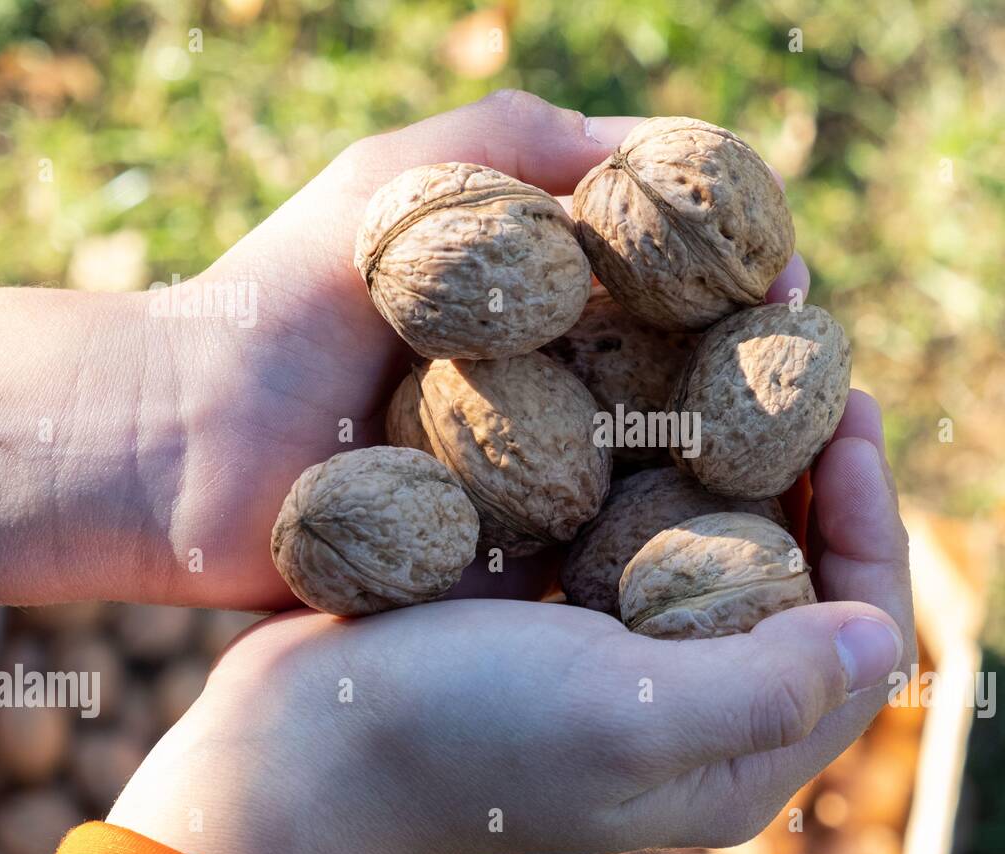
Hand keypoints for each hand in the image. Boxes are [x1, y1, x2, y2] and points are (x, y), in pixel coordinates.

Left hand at [0, 90, 808, 608]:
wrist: (179, 435)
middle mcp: (553, 390)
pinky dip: (660, 551)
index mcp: (542, 302)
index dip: (741, 282)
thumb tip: (676, 148)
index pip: (674, 288)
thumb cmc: (283, 293)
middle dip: (759, 384)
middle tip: (824, 393)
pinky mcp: (510, 560)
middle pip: (685, 383)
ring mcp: (535, 479)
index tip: (791, 288)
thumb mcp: (401, 177)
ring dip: (730, 474)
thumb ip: (522, 143)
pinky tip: (724, 553)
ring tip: (798, 477)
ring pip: (658, 473)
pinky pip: (600, 556)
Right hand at [106, 390, 912, 853]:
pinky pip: (643, 512)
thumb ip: (766, 689)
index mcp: (735, 753)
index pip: (857, 635)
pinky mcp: (572, 601)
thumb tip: (885, 638)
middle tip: (812, 356)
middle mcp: (698, 701)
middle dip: (816, 462)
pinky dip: (660, 446)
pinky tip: (656, 373)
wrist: (300, 739)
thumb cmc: (459, 740)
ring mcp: (632, 647)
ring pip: (723, 529)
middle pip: (799, 569)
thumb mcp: (625, 723)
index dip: (875, 524)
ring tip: (747, 341)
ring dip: (742, 440)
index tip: (858, 417)